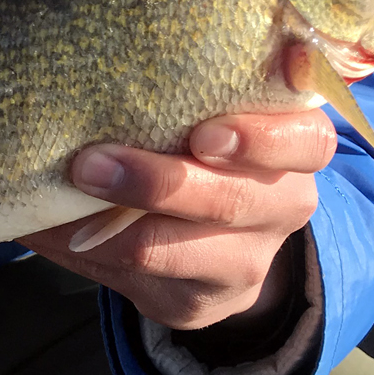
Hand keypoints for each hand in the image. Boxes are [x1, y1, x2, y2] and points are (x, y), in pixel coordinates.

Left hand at [21, 110, 336, 332]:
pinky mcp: (200, 304)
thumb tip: (95, 70)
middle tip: (95, 161)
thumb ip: (186, 94)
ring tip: (72, 191)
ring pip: (184, 252)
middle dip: (159, 183)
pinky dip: (96, 252)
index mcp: (297, 147)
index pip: (308, 140)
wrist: (220, 244)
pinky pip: (146, 280)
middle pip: (233, 201)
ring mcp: (247, 262)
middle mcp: (285, 206)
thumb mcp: (217, 112)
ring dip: (117, 224)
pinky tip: (65, 230)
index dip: (263, 137)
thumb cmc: (204, 148)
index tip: (206, 133)